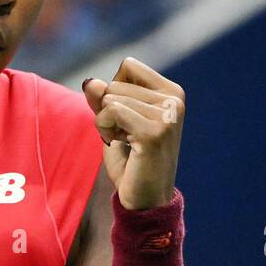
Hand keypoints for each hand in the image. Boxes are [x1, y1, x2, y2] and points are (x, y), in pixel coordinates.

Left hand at [83, 56, 185, 209]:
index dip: (114, 91)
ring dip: (105, 123)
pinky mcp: (154, 131)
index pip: (128, 66)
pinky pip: (110, 111)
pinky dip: (104, 128)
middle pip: (116, 82)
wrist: (145, 200)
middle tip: (125, 137)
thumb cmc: (131, 162)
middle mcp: (175, 99)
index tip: (126, 120)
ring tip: (125, 143)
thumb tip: (90, 82)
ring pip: (110, 98)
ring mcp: (167, 114)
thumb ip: (103, 99)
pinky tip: (121, 144)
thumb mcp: (114, 123)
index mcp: (172, 92)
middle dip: (108, 110)